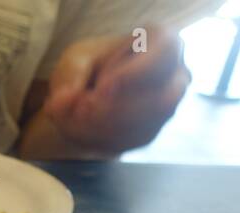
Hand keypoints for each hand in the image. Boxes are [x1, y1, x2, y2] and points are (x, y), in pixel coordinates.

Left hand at [39, 25, 190, 154]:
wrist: (86, 91)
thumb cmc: (89, 64)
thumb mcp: (75, 59)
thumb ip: (71, 76)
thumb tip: (64, 103)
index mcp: (163, 43)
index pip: (166, 52)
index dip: (135, 72)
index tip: (102, 88)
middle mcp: (175, 77)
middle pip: (162, 99)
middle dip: (117, 110)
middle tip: (81, 110)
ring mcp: (166, 108)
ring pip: (145, 125)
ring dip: (104, 127)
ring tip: (74, 117)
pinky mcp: (150, 133)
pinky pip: (130, 142)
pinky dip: (100, 139)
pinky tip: (80, 129)